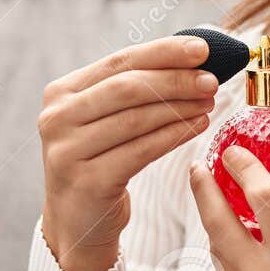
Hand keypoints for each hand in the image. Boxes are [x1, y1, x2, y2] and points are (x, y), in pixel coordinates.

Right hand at [38, 35, 219, 270]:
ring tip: (210, 102)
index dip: (163, 52)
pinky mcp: (88, 181)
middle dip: (176, 79)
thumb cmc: (100, 161)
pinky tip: (199, 126)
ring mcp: (68, 151)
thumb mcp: (103, 119)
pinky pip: (141, 151)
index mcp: (61, 92)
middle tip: (212, 79)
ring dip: (180, 107)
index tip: (202, 48)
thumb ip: (133, 90)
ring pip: (137, 119)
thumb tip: (192, 59)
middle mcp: (57, 118)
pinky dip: (174, 135)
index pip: (119, 62)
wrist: (76, 221)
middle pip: (128, 88)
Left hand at [188, 146, 269, 270]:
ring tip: (214, 200)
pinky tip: (240, 247)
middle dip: (204, 190)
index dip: (246, 168)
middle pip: (219, 222)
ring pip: (219, 252)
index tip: (235, 151)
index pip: (262, 198)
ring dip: (214, 223)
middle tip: (197, 166)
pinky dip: (232, 258)